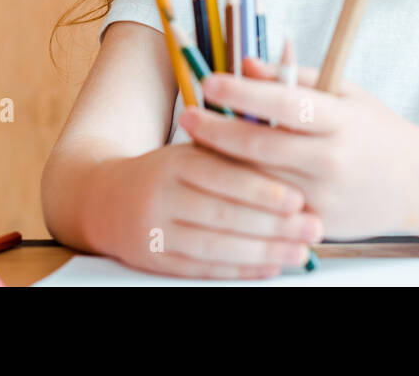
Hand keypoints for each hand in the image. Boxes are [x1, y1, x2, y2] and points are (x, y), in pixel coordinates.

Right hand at [90, 142, 323, 278]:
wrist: (105, 197)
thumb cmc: (167, 171)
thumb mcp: (192, 148)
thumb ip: (232, 150)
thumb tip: (287, 153)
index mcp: (174, 162)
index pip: (221, 175)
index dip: (261, 189)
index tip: (299, 199)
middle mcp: (161, 197)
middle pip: (222, 215)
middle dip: (273, 225)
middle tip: (312, 228)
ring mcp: (155, 232)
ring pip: (214, 247)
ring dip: (262, 251)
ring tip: (300, 252)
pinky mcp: (154, 261)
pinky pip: (201, 270)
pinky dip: (239, 271)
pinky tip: (269, 266)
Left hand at [179, 56, 418, 239]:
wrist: (418, 186)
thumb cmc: (378, 131)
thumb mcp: (346, 93)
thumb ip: (294, 78)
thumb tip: (244, 64)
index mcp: (342, 121)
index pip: (285, 104)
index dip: (244, 92)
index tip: (210, 81)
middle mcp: (333, 161)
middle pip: (261, 147)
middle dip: (217, 130)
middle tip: (187, 116)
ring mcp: (324, 197)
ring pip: (257, 182)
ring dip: (221, 163)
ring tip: (195, 144)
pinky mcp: (317, 224)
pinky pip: (269, 208)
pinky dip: (241, 192)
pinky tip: (218, 177)